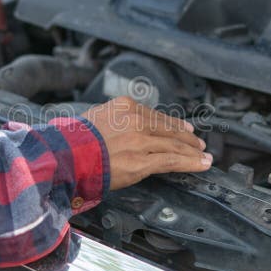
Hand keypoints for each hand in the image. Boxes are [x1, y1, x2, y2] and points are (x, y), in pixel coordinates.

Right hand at [82, 96, 211, 189]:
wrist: (65, 154)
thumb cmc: (73, 140)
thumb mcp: (95, 117)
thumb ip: (114, 120)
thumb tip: (121, 129)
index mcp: (125, 106)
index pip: (156, 115)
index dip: (173, 123)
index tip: (184, 128)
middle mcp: (136, 120)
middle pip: (168, 129)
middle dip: (187, 137)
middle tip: (198, 143)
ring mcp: (141, 141)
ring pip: (174, 145)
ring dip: (193, 151)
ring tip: (204, 156)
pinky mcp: (142, 161)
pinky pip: (172, 161)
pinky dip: (191, 162)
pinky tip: (202, 164)